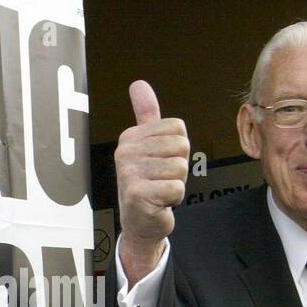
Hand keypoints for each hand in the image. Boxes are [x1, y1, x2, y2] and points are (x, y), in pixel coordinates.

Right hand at [114, 80, 188, 282]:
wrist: (139, 223)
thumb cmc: (148, 184)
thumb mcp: (148, 146)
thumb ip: (146, 115)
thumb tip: (138, 83)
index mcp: (130, 137)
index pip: (178, 129)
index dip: (178, 150)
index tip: (161, 164)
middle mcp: (125, 152)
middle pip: (181, 147)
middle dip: (179, 168)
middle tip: (161, 180)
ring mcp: (129, 173)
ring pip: (180, 168)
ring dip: (176, 184)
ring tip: (159, 192)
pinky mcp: (137, 194)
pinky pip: (176, 188)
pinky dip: (173, 200)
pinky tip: (158, 203)